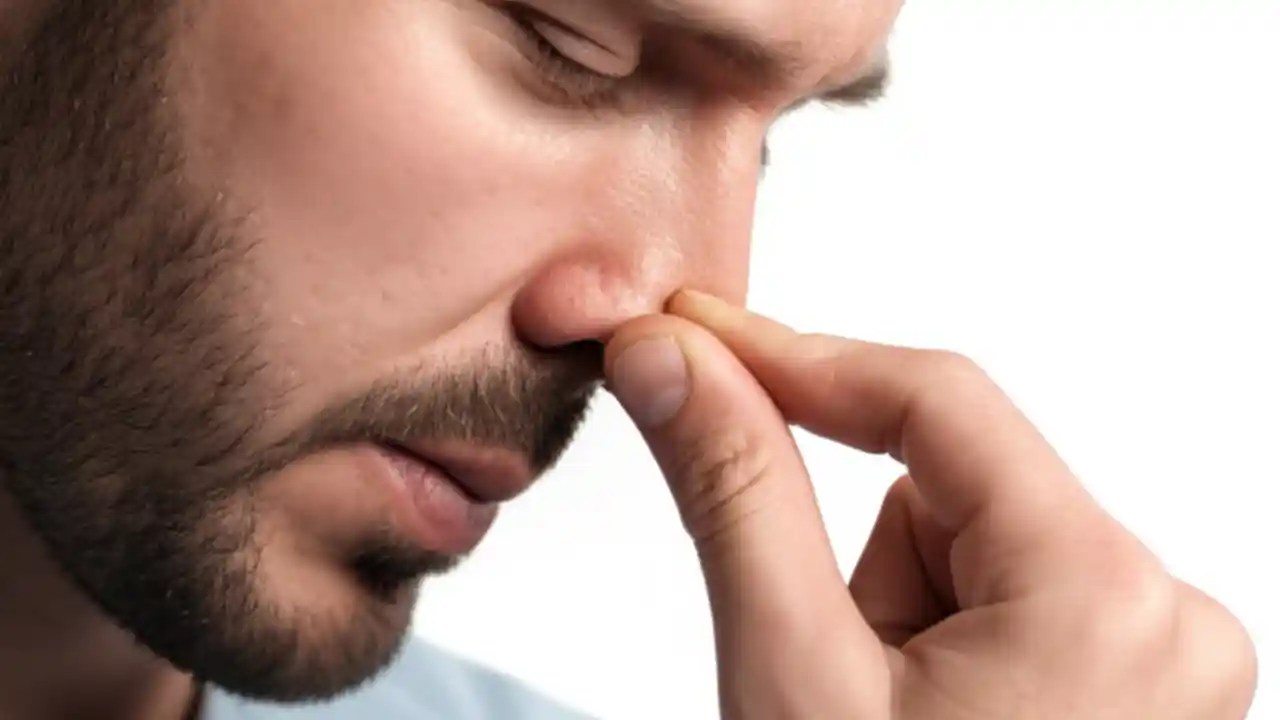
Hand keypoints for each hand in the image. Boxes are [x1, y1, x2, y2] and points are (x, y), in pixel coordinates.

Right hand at [604, 291, 1256, 718]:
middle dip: (862, 560)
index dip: (798, 356)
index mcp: (1105, 596)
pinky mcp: (1141, 690)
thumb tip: (671, 361)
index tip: (695, 333)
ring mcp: (1163, 660)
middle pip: (952, 489)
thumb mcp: (791, 677)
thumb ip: (734, 494)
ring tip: (879, 719)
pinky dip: (935, 642)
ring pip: (972, 548)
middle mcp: (1165, 617)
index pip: (934, 400)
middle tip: (826, 673)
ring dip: (895, 610)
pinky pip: (1006, 600)